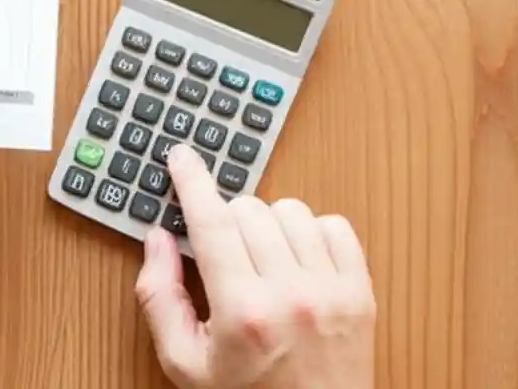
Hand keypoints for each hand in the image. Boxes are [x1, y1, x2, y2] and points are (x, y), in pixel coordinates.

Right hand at [136, 146, 376, 388]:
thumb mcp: (183, 362)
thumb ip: (159, 297)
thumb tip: (157, 238)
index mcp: (243, 311)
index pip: (211, 222)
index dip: (192, 182)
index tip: (181, 157)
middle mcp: (291, 294)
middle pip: (248, 210)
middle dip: (224, 219)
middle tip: (221, 251)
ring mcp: (332, 291)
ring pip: (291, 211)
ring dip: (267, 223)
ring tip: (260, 257)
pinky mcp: (360, 292)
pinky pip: (335, 226)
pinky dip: (311, 231)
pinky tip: (296, 258)